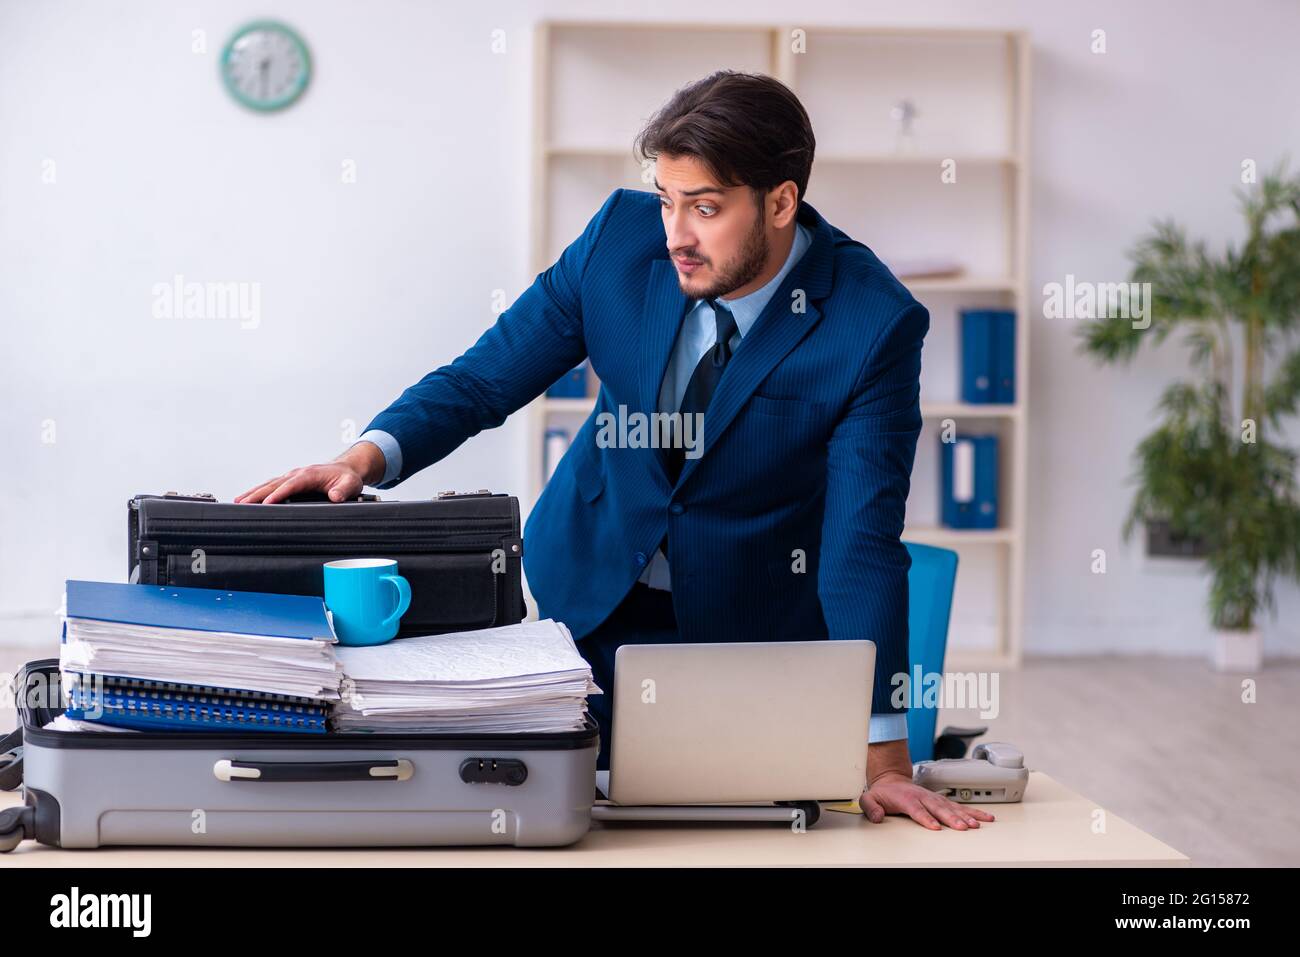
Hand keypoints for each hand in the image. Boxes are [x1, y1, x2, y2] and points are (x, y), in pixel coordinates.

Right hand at [235, 462, 363, 503]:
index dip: (279, 494)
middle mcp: (297, 474)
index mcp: (310, 474)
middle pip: (274, 484)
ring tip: (238, 502)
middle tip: (242, 504)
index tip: (267, 503)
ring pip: (269, 484)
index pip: (291, 485)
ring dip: (253, 492)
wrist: (345, 469)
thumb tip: (335, 497)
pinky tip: (248, 499)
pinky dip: (259, 492)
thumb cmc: (347, 478)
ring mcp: (292, 477)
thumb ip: (343, 490)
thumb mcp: (350, 484)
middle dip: (258, 493)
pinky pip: (271, 486)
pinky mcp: (289, 482)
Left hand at [860, 770, 995, 830]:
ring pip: (952, 807)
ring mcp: (934, 798)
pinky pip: (958, 806)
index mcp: (906, 798)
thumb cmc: (883, 792)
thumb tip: (877, 816)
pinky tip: (984, 818)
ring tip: (977, 824)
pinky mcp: (942, 801)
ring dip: (965, 816)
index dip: (926, 818)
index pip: (917, 809)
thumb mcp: (869, 798)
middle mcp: (923, 797)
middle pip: (938, 808)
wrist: (892, 780)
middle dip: (951, 818)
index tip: (935, 827)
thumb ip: (871, 807)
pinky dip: (973, 812)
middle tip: (962, 827)